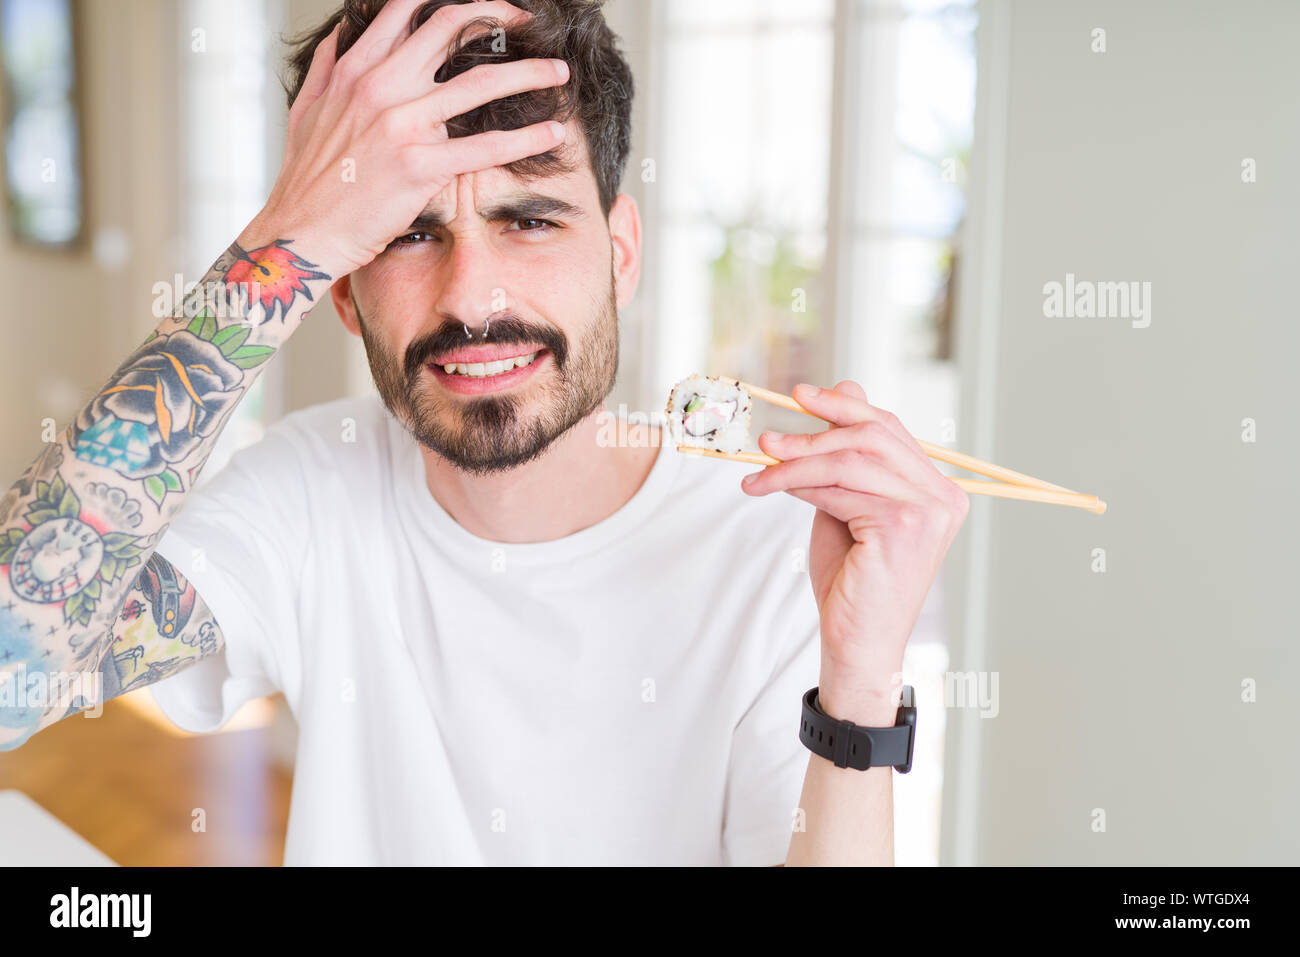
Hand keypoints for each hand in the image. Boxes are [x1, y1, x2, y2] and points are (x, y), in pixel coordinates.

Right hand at [245, 0, 568, 276]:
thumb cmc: (306, 180)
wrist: (301, 233)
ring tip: (558, 72)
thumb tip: (343, 34)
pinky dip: (526, 138)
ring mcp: (402, 124)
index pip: (409, 10)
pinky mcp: (421, 166)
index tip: (485, 7)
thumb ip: (327, 67)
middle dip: (499, 18)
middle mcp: (381, 86)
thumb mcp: (306, 109)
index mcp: (355, 69)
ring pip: (481, 83)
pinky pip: (486, 146)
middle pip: (452, 29)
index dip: (455, 2)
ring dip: (529, 73)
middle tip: (530, 25)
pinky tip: (552, 134)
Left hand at [742, 381, 969, 723]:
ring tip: (758, 467)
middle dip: (814, 430)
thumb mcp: (844, 504)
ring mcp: (928, 510)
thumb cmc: (851, 579)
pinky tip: (769, 489)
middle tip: (767, 438)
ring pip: (848, 461)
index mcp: (937, 488)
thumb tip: (845, 387)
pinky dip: (797, 483)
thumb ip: (844, 457)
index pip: (888, 428)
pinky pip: (838, 489)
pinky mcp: (904, 526)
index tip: (799, 395)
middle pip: (871, 436)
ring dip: (794, 460)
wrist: (856, 641)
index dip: (844, 406)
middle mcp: (943, 495)